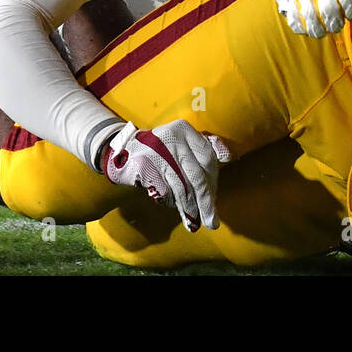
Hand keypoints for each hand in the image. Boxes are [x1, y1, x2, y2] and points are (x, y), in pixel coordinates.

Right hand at [102, 120, 230, 231]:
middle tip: (212, 222)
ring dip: (190, 209)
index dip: (214, 182)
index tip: (215, 200)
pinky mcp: (144, 167)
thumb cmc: (160, 149)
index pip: (207, 158)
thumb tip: (228, 156)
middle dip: (206, 202)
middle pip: (197, 176)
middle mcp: (171, 137)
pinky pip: (164, 192)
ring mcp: (156, 152)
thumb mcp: (181, 141)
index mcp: (184, 129)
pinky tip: (174, 207)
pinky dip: (171, 203)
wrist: (122, 150)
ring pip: (181, 188)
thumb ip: (204, 147)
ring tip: (195, 223)